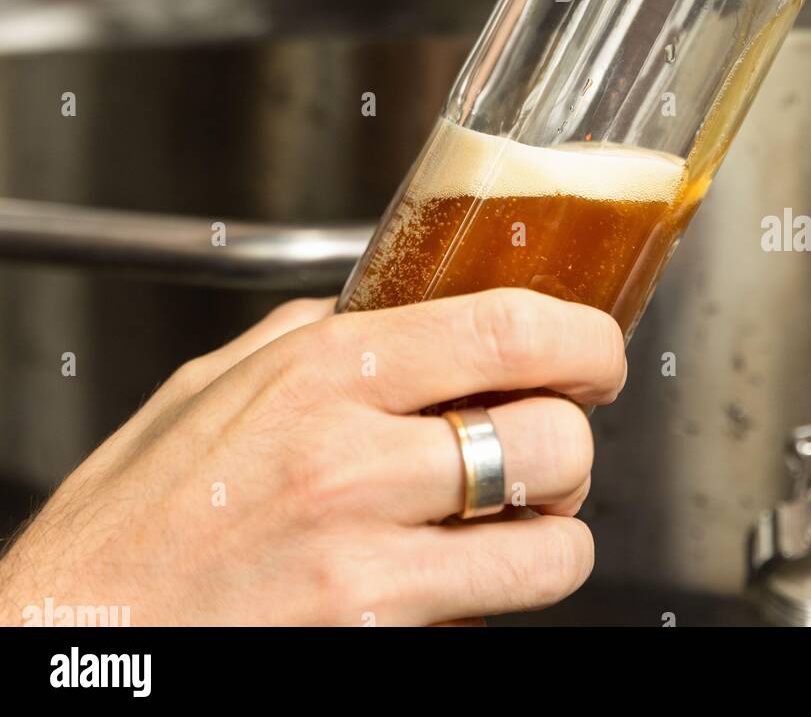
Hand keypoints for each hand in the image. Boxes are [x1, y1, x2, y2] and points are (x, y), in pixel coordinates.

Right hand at [0, 290, 625, 626]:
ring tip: (518, 521)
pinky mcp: (373, 643)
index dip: (582, 338)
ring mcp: (367, 565)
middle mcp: (352, 462)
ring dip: (554, 532)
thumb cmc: (127, 525)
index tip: (596, 352)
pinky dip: (503, 599)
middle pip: (549, 436)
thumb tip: (388, 306)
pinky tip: (463, 581)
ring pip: (550, 545)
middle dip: (573, 442)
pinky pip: (495, 618)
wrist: (70, 648)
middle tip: (549, 442)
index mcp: (319, 372)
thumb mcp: (207, 389)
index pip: (505, 328)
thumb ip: (306, 336)